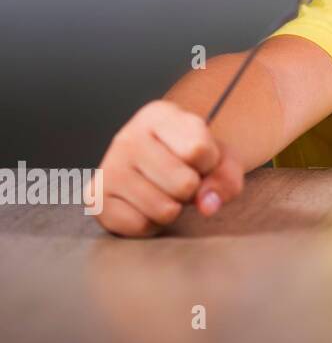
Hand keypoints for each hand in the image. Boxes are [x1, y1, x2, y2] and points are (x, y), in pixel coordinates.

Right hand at [90, 100, 245, 236]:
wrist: (159, 163)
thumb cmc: (193, 158)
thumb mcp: (221, 158)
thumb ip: (226, 178)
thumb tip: (207, 205)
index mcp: (159, 116)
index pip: (198, 150)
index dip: (210, 163)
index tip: (200, 158)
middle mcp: (127, 137)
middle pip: (184, 184)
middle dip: (192, 189)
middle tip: (182, 179)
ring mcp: (107, 168)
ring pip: (164, 209)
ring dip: (174, 208)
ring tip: (165, 191)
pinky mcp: (95, 197)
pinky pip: (141, 226)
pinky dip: (152, 224)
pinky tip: (147, 205)